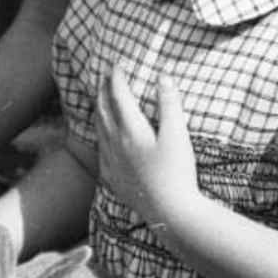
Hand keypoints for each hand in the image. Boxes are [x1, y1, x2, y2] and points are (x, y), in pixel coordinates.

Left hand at [95, 67, 196, 223]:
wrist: (170, 213)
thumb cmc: (177, 173)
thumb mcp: (178, 135)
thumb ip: (170, 104)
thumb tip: (163, 76)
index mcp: (131, 130)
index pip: (119, 96)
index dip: (117, 78)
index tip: (117, 65)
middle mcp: (115, 144)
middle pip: (103, 109)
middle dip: (103, 90)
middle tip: (105, 77)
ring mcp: (111, 162)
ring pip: (98, 128)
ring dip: (98, 110)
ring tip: (100, 100)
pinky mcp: (112, 178)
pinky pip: (99, 149)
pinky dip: (99, 134)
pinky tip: (102, 137)